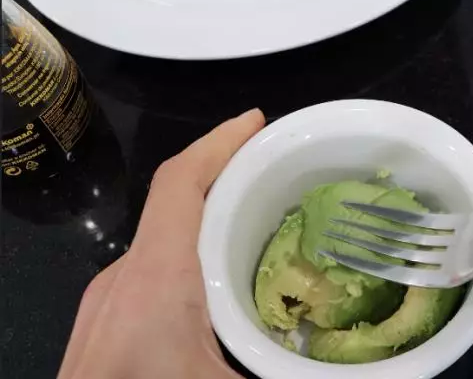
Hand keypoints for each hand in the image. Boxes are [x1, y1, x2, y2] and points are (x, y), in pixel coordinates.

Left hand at [58, 109, 265, 378]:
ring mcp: (109, 299)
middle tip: (280, 174)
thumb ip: (290, 369)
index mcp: (158, 278)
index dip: (220, 143)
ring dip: (209, 218)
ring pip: (164, 237)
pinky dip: (191, 252)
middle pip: (177, 203)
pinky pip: (153, 266)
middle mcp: (126, 276)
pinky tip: (220, 281)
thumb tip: (363, 374)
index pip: (183, 183)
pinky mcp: (105, 321)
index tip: (258, 122)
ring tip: (260, 221)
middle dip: (228, 177)